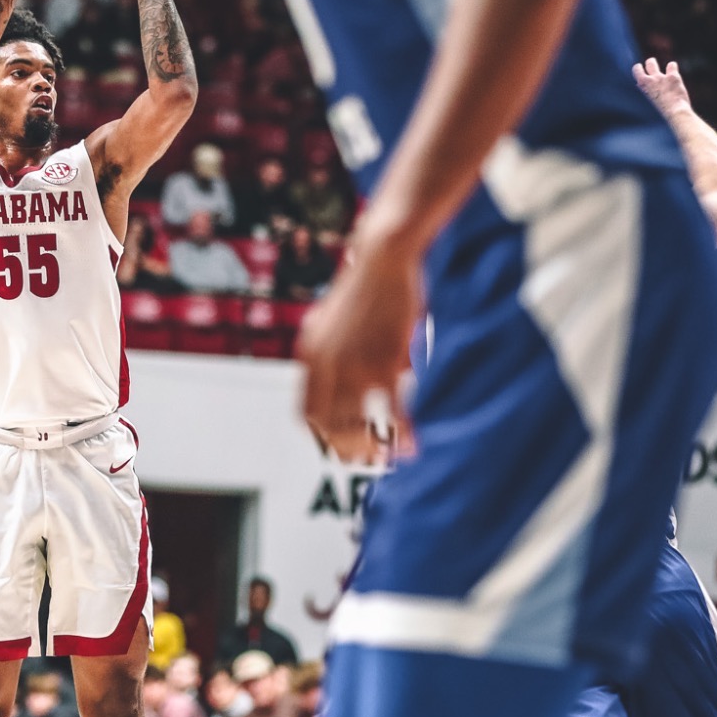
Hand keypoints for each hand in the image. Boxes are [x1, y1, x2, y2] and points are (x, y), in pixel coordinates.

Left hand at [298, 235, 421, 462]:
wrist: (383, 258)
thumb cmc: (364, 288)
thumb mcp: (330, 320)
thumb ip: (328, 352)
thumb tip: (333, 379)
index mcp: (310, 356)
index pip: (305, 413)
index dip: (319, 436)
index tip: (336, 446)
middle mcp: (326, 365)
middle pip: (329, 428)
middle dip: (347, 449)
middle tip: (366, 458)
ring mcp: (354, 366)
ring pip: (358, 426)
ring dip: (374, 447)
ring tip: (388, 455)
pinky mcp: (385, 363)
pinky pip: (392, 413)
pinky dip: (401, 434)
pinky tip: (412, 444)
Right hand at [631, 58, 692, 118]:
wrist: (674, 112)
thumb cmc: (661, 111)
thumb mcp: (648, 101)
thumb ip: (645, 90)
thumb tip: (639, 84)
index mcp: (642, 85)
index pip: (636, 69)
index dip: (639, 68)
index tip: (641, 69)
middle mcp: (651, 79)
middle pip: (649, 63)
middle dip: (650, 63)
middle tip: (652, 67)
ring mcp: (662, 77)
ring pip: (657, 62)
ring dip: (659, 64)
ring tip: (663, 68)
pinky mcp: (673, 77)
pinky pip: (671, 65)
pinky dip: (672, 68)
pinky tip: (674, 75)